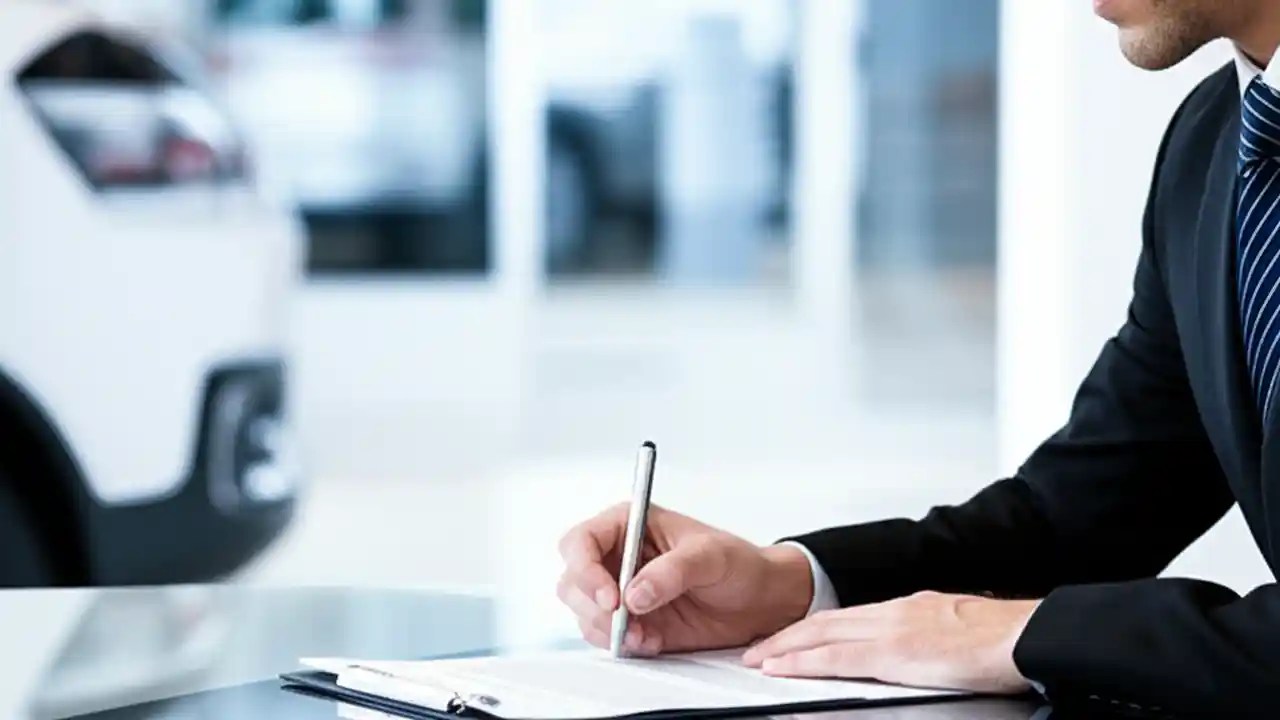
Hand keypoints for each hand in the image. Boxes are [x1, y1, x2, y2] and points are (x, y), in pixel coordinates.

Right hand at [557, 504, 813, 654]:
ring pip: (584, 612)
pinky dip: (621, 644)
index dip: (585, 569)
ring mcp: (620, 591)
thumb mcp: (711, 557)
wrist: (758, 601)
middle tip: (624, 621)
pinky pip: (604, 636)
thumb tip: (634, 593)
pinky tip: (651, 641)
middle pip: (573, 580)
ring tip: (644, 635)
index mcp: (628, 524)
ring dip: (607, 629)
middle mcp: (616, 556)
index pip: (581, 542)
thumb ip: (673, 571)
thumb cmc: (737, 563)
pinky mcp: (630, 621)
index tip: (611, 597)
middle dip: (593, 606)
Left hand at [743, 591, 1039, 693]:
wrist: (1023, 634)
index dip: (811, 628)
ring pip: (821, 635)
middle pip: (824, 622)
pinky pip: (836, 657)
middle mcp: (891, 613)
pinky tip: (782, 668)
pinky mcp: (893, 652)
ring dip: (784, 648)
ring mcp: (890, 630)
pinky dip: (803, 661)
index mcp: (906, 608)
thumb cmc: (1001, 638)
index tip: (787, 638)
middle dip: (786, 637)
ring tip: (757, 659)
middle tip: (756, 649)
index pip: (845, 617)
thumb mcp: (953, 630)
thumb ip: (926, 637)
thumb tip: (917, 651)